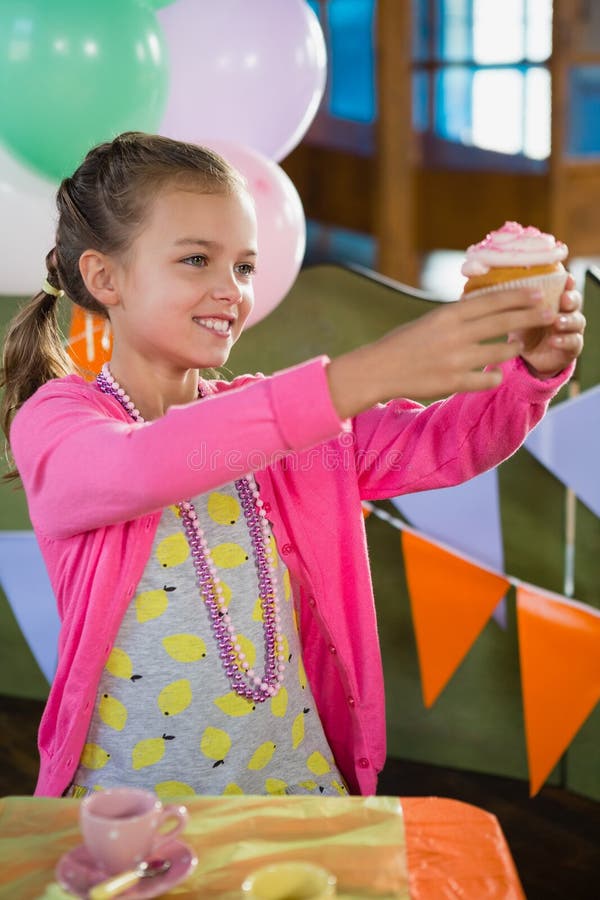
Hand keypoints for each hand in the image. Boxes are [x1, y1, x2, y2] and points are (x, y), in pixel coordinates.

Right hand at [327, 287, 557, 417]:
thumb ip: (456, 316)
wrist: (378, 370)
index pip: (491, 301)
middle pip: (502, 322)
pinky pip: (487, 379)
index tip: (537, 292)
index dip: (518, 296)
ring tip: (517, 346)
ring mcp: (455, 359)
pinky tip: (495, 374)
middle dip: (530, 317)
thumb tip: (484, 306)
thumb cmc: (403, 343)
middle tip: (550, 314)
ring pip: (500, 351)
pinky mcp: (453, 382)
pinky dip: (494, 375)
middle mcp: (454, 335)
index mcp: (447, 315)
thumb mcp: (429, 320)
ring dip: (513, 348)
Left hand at [510, 274, 585, 377]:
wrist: (528, 356)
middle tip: (564, 299)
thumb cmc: (525, 330)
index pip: (566, 287)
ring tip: (557, 322)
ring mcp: (572, 329)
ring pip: (577, 321)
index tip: (566, 279)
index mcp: (556, 300)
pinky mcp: (572, 347)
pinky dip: (564, 340)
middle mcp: (567, 312)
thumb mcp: (519, 315)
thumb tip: (504, 289)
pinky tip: (553, 341)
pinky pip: (573, 342)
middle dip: (571, 299)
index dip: (568, 283)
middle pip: (575, 302)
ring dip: (568, 320)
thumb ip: (518, 303)